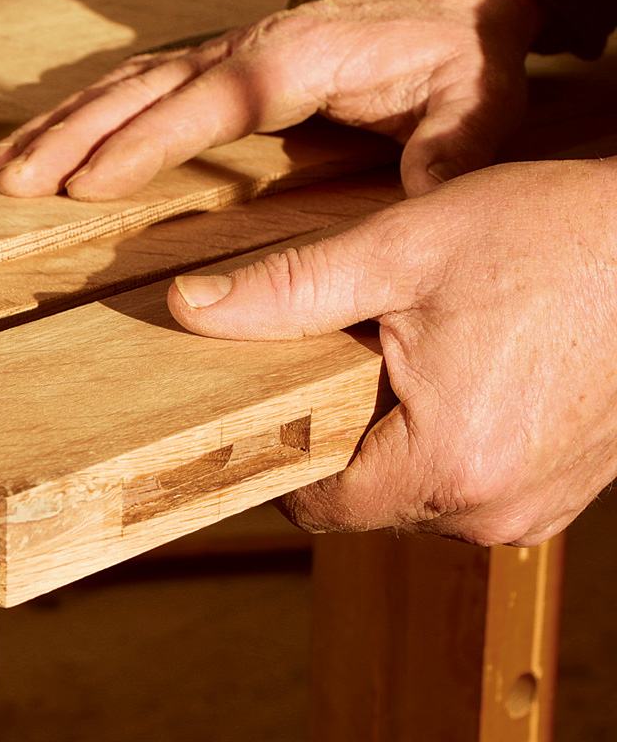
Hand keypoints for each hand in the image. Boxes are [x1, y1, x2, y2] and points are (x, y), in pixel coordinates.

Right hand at [0, 0, 542, 200]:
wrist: (447, 2)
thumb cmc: (453, 55)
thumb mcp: (471, 103)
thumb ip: (448, 151)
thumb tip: (423, 201)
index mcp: (296, 60)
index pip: (206, 103)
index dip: (144, 142)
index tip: (88, 183)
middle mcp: (243, 49)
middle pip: (142, 91)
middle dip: (73, 137)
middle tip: (14, 183)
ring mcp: (221, 52)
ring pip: (125, 85)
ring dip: (62, 125)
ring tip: (4, 167)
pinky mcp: (213, 64)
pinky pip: (137, 85)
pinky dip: (85, 111)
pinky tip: (47, 139)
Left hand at [168, 158, 616, 545]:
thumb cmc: (553, 236)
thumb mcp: (402, 250)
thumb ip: (287, 289)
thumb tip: (187, 306)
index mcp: (447, 465)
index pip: (315, 502)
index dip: (277, 453)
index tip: (262, 400)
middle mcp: (494, 512)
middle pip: (363, 499)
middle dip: (338, 434)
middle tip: (348, 354)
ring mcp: (534, 511)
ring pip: (413, 493)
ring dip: (393, 438)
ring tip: (411, 357)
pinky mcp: (560, 495)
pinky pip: (466, 485)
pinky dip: (444, 440)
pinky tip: (459, 374)